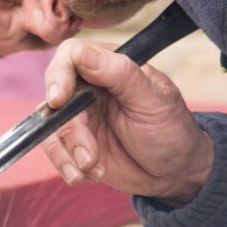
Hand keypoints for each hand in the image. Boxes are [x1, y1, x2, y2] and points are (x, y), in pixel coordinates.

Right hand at [37, 40, 215, 204]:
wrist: (176, 173)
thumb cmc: (171, 130)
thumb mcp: (152, 101)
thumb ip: (120, 73)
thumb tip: (81, 52)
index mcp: (110, 66)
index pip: (70, 55)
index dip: (58, 75)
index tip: (59, 101)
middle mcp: (90, 89)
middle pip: (55, 98)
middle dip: (70, 132)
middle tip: (89, 156)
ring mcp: (81, 117)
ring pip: (51, 128)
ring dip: (68, 154)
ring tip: (94, 168)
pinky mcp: (76, 144)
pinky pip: (55, 152)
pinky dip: (68, 167)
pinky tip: (94, 174)